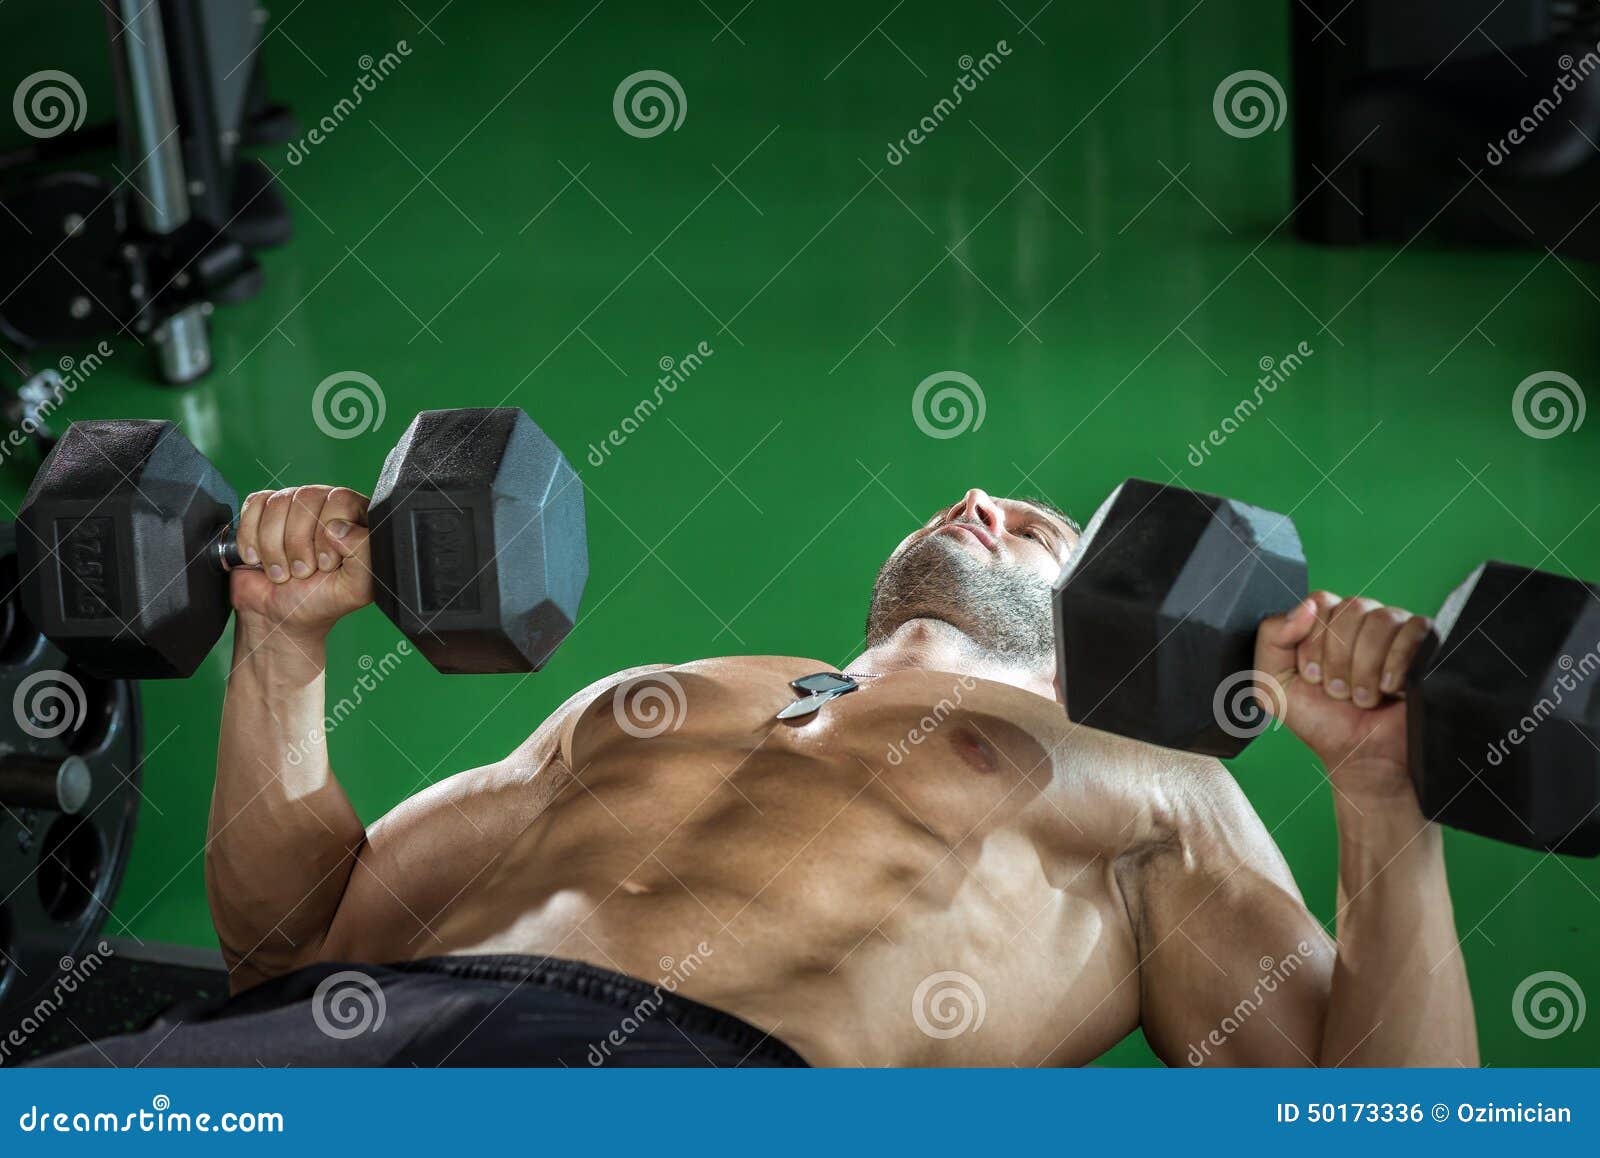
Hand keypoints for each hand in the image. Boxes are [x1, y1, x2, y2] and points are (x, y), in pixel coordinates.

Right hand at [230, 486, 372, 639]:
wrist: (278, 614)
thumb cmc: (320, 600)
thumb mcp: (355, 588)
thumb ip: (364, 556)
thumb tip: (341, 528)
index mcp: (355, 519)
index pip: (341, 500)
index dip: (328, 533)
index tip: (324, 564)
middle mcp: (325, 505)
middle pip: (306, 498)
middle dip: (298, 543)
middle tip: (302, 571)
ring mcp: (293, 505)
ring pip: (278, 503)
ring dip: (274, 547)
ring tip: (282, 571)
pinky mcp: (263, 510)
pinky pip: (254, 506)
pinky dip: (251, 538)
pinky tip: (259, 559)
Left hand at [1253, 592, 1433, 793]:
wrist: (1361, 756)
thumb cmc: (1320, 720)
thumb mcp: (1273, 684)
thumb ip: (1271, 638)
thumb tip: (1306, 606)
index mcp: (1326, 622)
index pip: (1321, 602)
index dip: (1313, 642)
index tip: (1312, 677)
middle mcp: (1361, 620)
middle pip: (1351, 608)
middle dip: (1339, 659)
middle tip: (1337, 692)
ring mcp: (1395, 630)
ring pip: (1381, 619)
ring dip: (1365, 668)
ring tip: (1362, 696)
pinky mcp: (1426, 644)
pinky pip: (1415, 630)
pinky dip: (1397, 662)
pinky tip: (1390, 688)